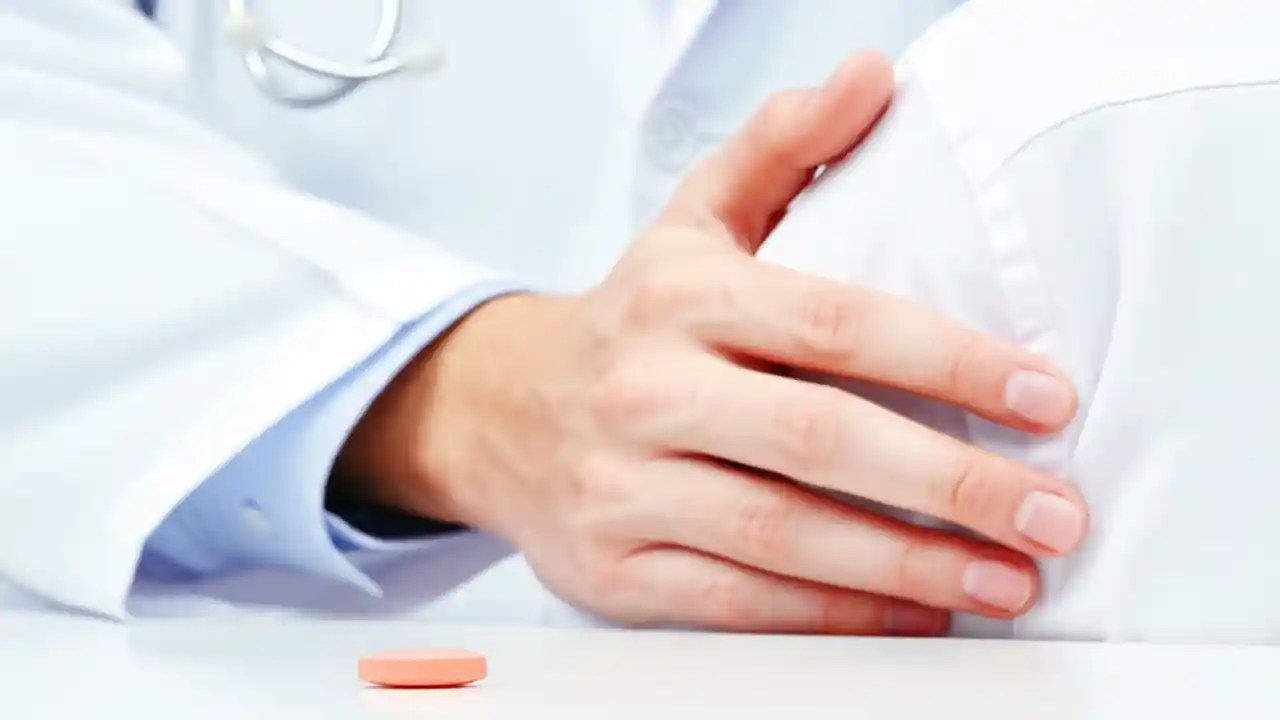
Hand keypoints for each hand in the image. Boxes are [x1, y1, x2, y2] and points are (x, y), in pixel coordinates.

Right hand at [336, 52, 1086, 634]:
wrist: (496, 413)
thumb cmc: (630, 319)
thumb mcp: (693, 221)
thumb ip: (782, 149)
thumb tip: (870, 77)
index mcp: (681, 294)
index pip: (831, 322)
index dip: (946, 361)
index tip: (1042, 398)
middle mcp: (648, 388)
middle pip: (816, 438)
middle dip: (951, 483)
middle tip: (1053, 515)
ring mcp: (623, 485)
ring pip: (781, 533)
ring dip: (908, 564)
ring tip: (1009, 579)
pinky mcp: (614, 568)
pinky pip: (736, 601)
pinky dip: (835, 614)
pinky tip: (916, 613)